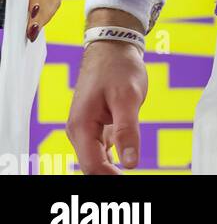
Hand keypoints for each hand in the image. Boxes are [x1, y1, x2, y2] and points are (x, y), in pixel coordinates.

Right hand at [67, 15, 147, 174]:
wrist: (113, 45)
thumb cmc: (118, 67)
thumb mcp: (127, 98)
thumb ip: (128, 131)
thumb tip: (130, 164)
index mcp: (81, 126)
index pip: (92, 165)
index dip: (110, 177)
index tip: (129, 178)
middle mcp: (79, 130)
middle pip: (91, 165)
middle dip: (109, 175)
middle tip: (132, 177)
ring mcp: (86, 127)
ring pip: (96, 158)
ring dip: (110, 169)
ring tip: (129, 173)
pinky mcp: (95, 123)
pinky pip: (100, 148)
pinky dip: (111, 158)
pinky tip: (124, 162)